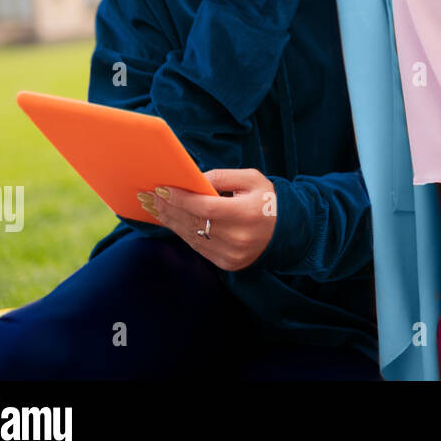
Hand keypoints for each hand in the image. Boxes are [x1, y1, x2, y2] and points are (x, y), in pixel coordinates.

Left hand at [136, 168, 277, 271]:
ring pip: (193, 237)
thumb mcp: (252, 179)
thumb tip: (194, 179)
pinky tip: (174, 222)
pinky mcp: (228, 264)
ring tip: (157, 208)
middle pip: (195, 223)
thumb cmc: (268, 201)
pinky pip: (199, 247)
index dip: (181, 198)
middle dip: (170, 208)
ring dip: (172, 222)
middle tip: (151, 196)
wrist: (288, 232)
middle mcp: (239, 238)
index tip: (162, 189)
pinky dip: (184, 234)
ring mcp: (233, 254)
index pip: (206, 207)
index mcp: (247, 214)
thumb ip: (223, 176)